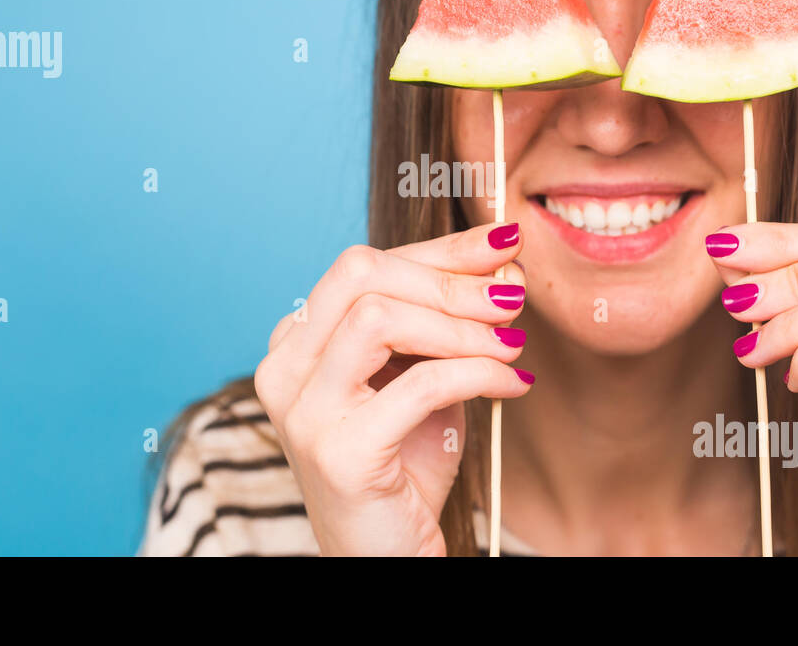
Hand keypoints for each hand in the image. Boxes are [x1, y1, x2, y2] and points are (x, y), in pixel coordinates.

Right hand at [254, 222, 532, 555]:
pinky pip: (420, 384)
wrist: (388, 555)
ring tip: (511, 347)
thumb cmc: (406, 465)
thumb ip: (444, 321)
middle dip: (450, 281)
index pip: (362, 265)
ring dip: (462, 327)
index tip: (503, 242)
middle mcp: (285, 369)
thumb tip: (501, 262)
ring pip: (380, 319)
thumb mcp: (423, 374)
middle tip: (512, 297)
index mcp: (296, 343)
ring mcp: (304, 411)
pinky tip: (512, 385)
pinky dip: (479, 374)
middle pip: (362, 276)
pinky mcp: (339, 452)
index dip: (439, 249)